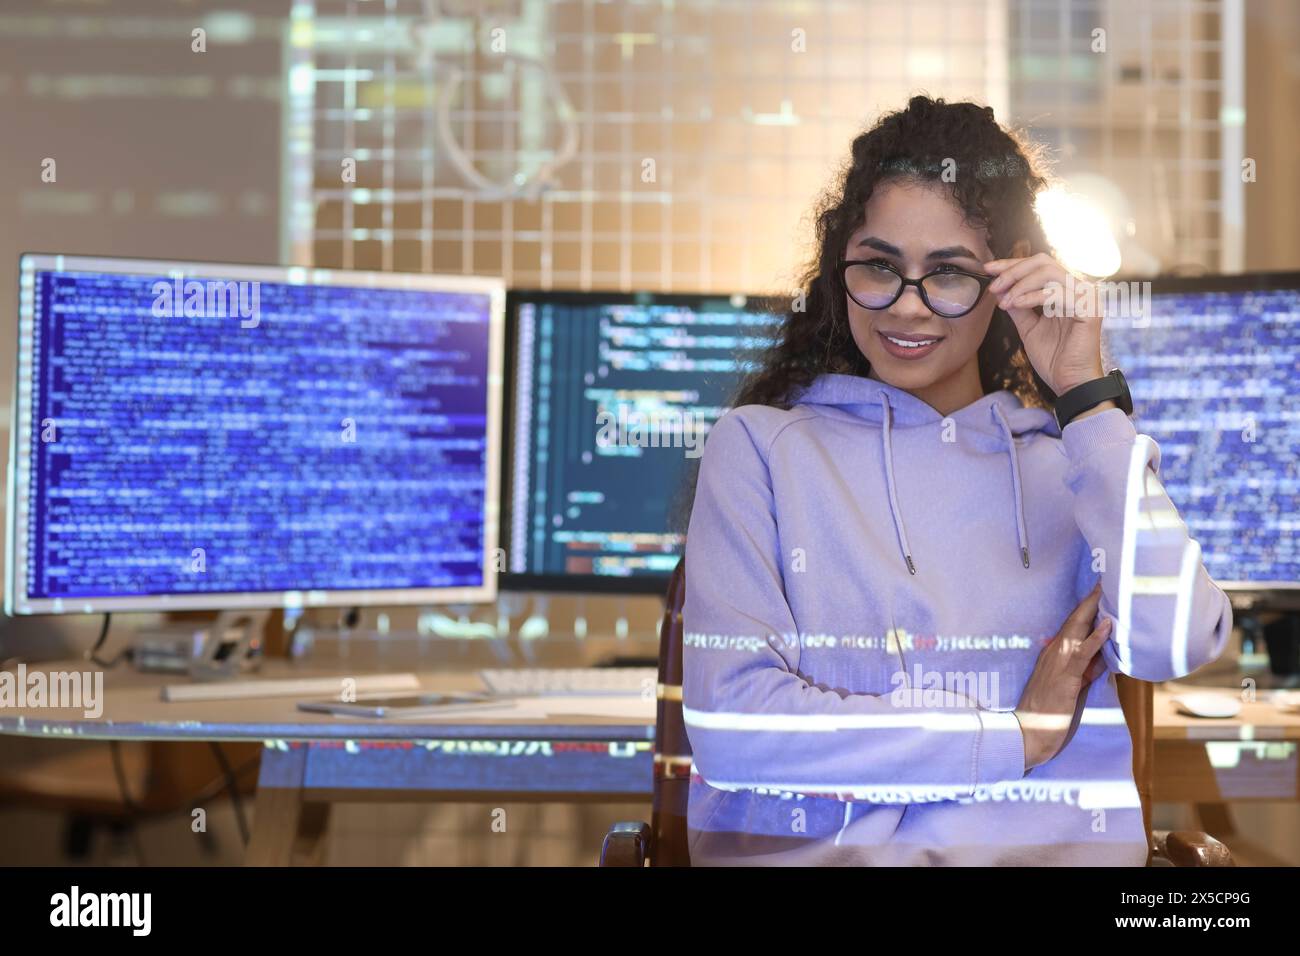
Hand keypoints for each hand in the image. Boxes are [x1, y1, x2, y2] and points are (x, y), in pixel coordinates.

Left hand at [983, 252, 1104, 394]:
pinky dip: (1031, 297)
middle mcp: (1079, 289)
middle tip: (993, 286)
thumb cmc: (1054, 358)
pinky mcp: (1089, 310)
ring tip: (1004, 302)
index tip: (988, 269)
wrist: (1069, 383)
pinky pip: (1056, 293)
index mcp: (1067, 291)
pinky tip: (1015, 305)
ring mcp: (1087, 297)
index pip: (1039, 265)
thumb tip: (999, 288)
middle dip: (1013, 271)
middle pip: (1044, 262)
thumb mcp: (1028, 328)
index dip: (1012, 264)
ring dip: (1020, 284)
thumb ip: (1017, 306)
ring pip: (1049, 272)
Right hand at [1014, 582, 1111, 771]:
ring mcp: (1057, 663)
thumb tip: (1105, 656)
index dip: (1084, 609)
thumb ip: (1086, 670)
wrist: (1027, 733)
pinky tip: (1106, 624)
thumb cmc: (1047, 713)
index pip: (1071, 627)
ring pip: (1076, 630)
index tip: (1097, 592)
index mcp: (1052, 655)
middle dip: (1089, 601)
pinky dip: (1095, 637)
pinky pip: (1082, 652)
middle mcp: (1052, 653)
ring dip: (1091, 610)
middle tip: (1102, 582)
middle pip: (1073, 621)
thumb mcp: (1071, 687)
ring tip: (1104, 592)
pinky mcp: (1065, 676)